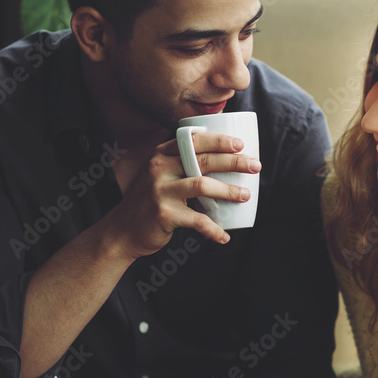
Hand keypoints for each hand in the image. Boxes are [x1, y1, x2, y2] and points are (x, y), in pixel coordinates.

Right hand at [101, 132, 261, 257]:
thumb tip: (222, 160)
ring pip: (203, 185)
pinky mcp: (163, 214)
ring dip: (229, 191)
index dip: (219, 141)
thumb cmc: (150, 202)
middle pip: (203, 160)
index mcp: (161, 155)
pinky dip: (213, 229)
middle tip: (255, 165)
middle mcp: (159, 168)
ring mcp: (160, 191)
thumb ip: (181, 165)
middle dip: (234, 161)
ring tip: (245, 195)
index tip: (241, 144)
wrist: (122, 230)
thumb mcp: (160, 175)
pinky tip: (224, 236)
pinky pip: (197, 220)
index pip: (194, 141)